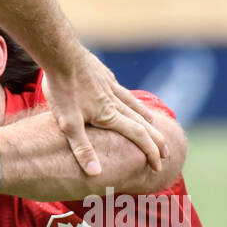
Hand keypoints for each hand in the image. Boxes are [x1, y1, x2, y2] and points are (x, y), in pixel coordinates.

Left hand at [42, 49, 166, 176]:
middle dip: (156, 139)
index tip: (158, 166)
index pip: (138, 136)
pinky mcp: (103, 75)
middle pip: (142, 121)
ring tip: (154, 125)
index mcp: (109, 114)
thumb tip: (96, 173)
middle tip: (166, 152)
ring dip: (147, 118)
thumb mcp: (67, 123)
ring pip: (135, 104)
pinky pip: (123, 91)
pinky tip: (126, 99)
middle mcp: (115, 100)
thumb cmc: (62, 88)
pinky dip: (131, 100)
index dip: (150, 152)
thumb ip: (82, 148)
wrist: (60, 53)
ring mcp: (110, 85)